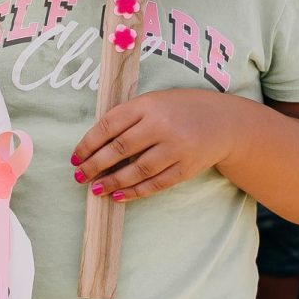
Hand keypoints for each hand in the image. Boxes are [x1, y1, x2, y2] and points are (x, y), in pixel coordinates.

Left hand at [70, 88, 239, 203]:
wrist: (223, 121)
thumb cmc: (179, 110)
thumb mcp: (153, 102)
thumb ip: (127, 118)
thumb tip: (93, 146)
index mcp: (147, 105)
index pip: (109, 126)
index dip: (88, 144)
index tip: (75, 158)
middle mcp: (161, 125)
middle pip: (119, 149)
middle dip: (94, 165)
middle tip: (79, 176)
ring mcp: (175, 147)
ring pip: (136, 170)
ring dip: (112, 182)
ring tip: (95, 189)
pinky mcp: (186, 167)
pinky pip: (156, 183)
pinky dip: (135, 192)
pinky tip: (119, 196)